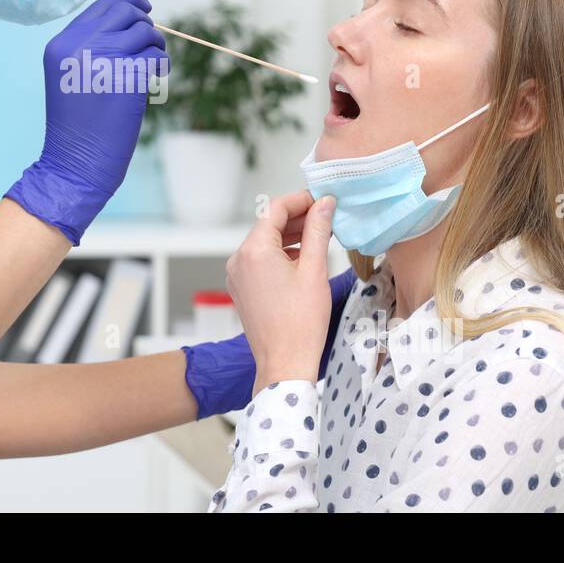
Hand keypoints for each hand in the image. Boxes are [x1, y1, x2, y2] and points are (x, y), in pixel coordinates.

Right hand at [4, 0, 168, 244]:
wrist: (74, 164)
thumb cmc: (76, 126)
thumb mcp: (70, 76)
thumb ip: (90, 47)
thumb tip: (132, 21)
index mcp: (62, 44)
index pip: (101, 5)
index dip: (129, 2)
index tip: (145, 8)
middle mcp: (80, 45)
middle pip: (126, 11)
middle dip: (145, 23)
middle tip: (150, 44)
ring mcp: (104, 59)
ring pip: (145, 32)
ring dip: (156, 46)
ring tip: (152, 66)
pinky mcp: (128, 77)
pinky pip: (155, 58)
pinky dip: (160, 66)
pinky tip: (155, 80)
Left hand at [224, 191, 335, 394]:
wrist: (284, 363)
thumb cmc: (301, 322)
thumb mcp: (314, 270)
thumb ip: (318, 231)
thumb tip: (324, 204)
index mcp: (254, 250)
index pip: (275, 208)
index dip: (301, 200)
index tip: (323, 199)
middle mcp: (238, 259)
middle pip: (268, 224)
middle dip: (297, 217)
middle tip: (327, 216)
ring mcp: (237, 274)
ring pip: (264, 242)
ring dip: (290, 236)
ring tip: (320, 235)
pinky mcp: (241, 288)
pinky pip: (259, 260)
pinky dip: (280, 254)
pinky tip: (303, 257)